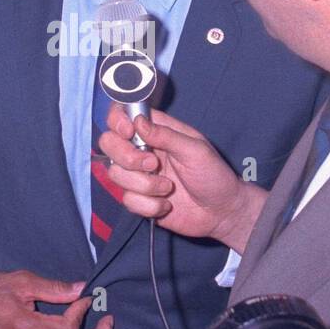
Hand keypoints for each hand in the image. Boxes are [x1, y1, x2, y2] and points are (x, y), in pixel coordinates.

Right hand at [98, 106, 265, 252]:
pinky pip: (127, 200)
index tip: (129, 133)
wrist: (221, 213)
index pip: (122, 115)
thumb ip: (166, 135)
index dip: (117, 121)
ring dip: (145, 185)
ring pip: (116, 174)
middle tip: (154, 165)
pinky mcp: (138, 199)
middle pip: (109, 143)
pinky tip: (167, 205)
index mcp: (156, 131)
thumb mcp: (195, 150)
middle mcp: (142, 150)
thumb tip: (138, 122)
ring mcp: (138, 175)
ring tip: (169, 188)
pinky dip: (149, 205)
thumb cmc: (214, 175)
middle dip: (128, 157)